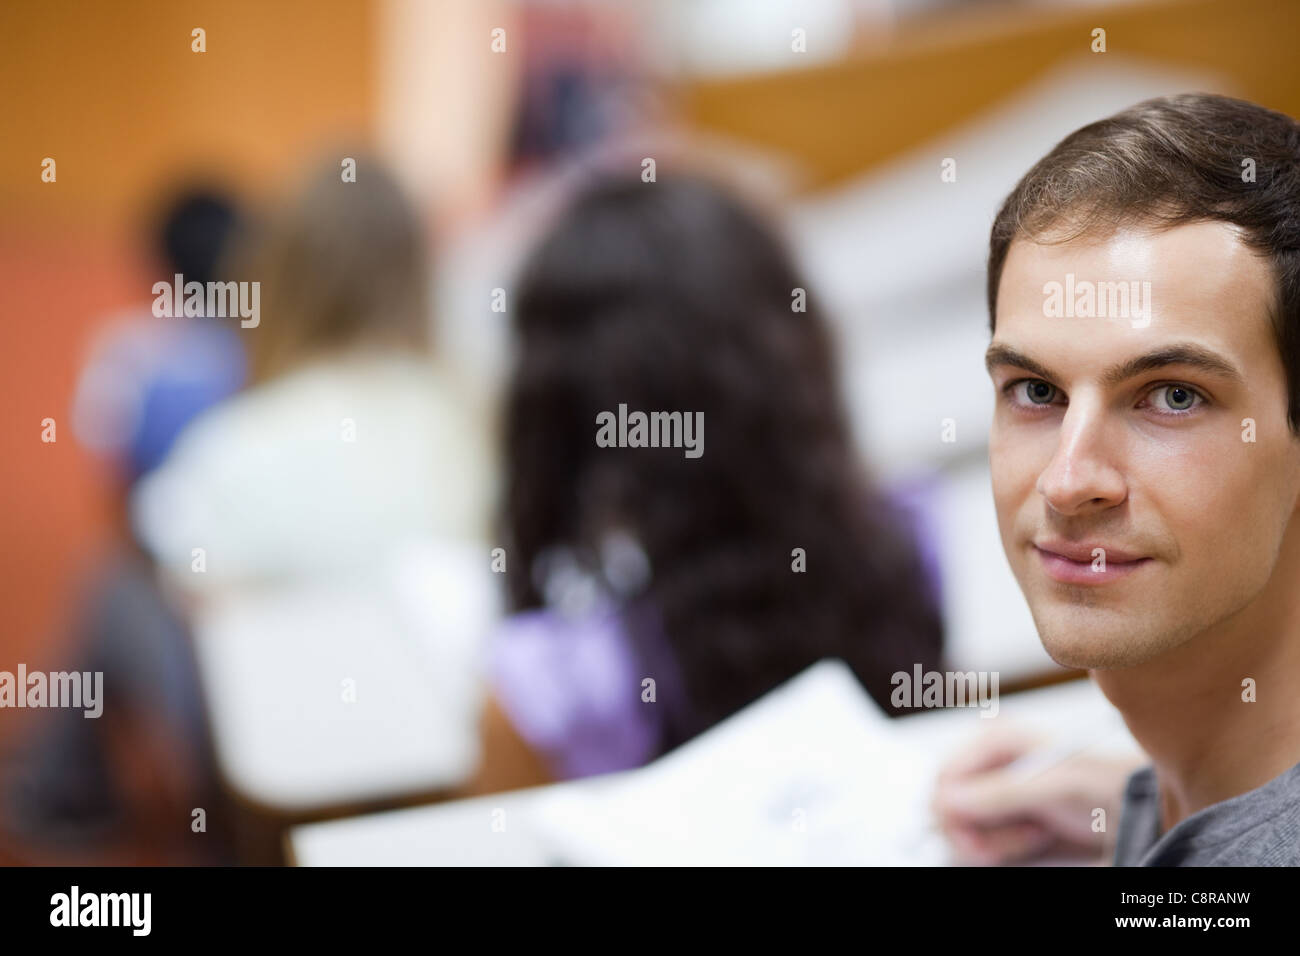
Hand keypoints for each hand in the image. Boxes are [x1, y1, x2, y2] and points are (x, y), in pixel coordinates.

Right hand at [931, 724, 1142, 864]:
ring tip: (1037, 834)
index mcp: (994, 741)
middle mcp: (988, 764)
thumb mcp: (1057, 786)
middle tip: (1022, 837)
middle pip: (946, 805)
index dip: (954, 811)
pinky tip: (1036, 838)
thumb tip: (947, 799)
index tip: (978, 836)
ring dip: (996, 841)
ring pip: (961, 827)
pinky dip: (1004, 848)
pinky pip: (980, 840)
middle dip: (977, 830)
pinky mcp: (1004, 818)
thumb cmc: (1105, 787)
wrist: (1137, 812)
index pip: (944, 778)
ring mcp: (995, 793)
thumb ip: (1001, 792)